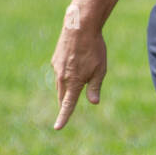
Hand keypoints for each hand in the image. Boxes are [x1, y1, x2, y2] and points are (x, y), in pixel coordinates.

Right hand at [51, 6, 106, 129]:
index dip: (63, 117)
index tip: (57, 128)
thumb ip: (95, 87)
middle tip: (66, 111)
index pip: (67, 105)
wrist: (79, 26)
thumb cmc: (93, 49)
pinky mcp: (55, 59)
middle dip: (64, 104)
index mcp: (73, 83)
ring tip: (73, 89)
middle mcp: (62, 77)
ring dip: (65, 90)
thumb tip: (93, 102)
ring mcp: (56, 68)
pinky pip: (59, 73)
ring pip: (60, 85)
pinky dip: (65, 76)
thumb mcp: (100, 70)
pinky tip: (72, 68)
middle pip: (62, 96)